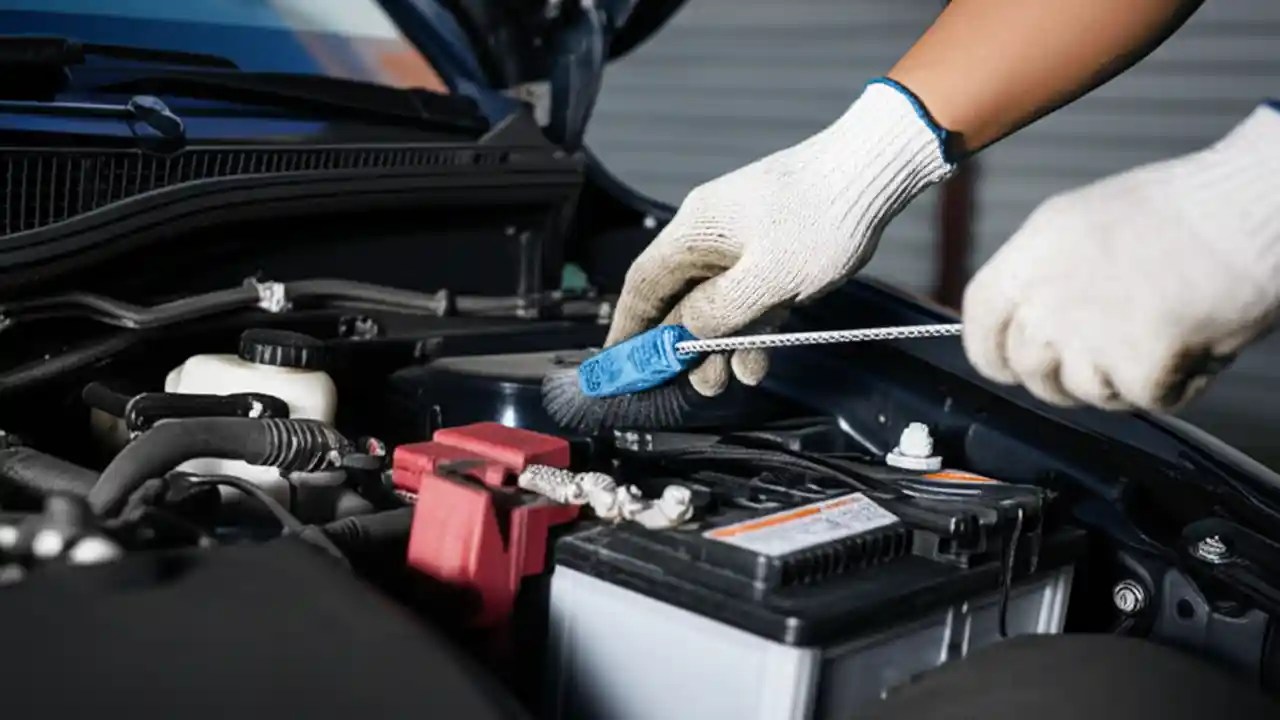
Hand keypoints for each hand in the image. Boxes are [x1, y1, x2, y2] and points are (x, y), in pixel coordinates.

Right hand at [606, 80, 953, 394]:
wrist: (872, 171)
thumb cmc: (820, 221)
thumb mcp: (768, 280)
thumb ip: (718, 312)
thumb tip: (680, 335)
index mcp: (695, 232)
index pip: (643, 284)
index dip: (628, 327)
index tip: (618, 365)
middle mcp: (709, 234)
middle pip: (679, 298)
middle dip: (683, 348)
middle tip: (695, 385)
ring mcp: (741, 240)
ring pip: (716, 302)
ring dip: (720, 344)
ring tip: (733, 380)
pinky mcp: (770, 248)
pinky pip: (747, 295)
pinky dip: (748, 327)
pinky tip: (758, 360)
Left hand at [963, 104, 1279, 410]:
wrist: (1250, 209)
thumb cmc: (1186, 209)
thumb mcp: (1083, 224)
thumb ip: (1046, 274)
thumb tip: (1031, 320)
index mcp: (1031, 255)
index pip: (979, 322)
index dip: (991, 352)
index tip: (1007, 363)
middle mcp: (1048, 297)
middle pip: (1030, 370)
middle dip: (1065, 374)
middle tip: (1110, 353)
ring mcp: (1088, 335)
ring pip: (1087, 392)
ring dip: (1123, 378)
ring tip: (1164, 330)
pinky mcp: (1136, 365)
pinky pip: (1144, 400)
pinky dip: (1175, 383)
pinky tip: (1194, 341)